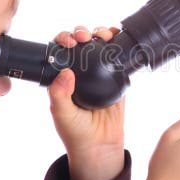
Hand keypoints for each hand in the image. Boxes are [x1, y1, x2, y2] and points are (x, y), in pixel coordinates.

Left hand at [48, 25, 123, 179]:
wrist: (100, 147)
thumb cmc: (76, 132)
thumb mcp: (61, 114)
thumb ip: (59, 94)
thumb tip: (65, 72)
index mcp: (62, 77)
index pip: (59, 51)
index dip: (63, 40)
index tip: (68, 42)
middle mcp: (79, 72)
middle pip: (80, 43)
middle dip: (81, 33)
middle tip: (84, 37)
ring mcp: (99, 73)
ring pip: (99, 45)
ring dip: (101, 33)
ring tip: (103, 35)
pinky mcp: (117, 78)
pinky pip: (119, 57)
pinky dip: (119, 44)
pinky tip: (118, 37)